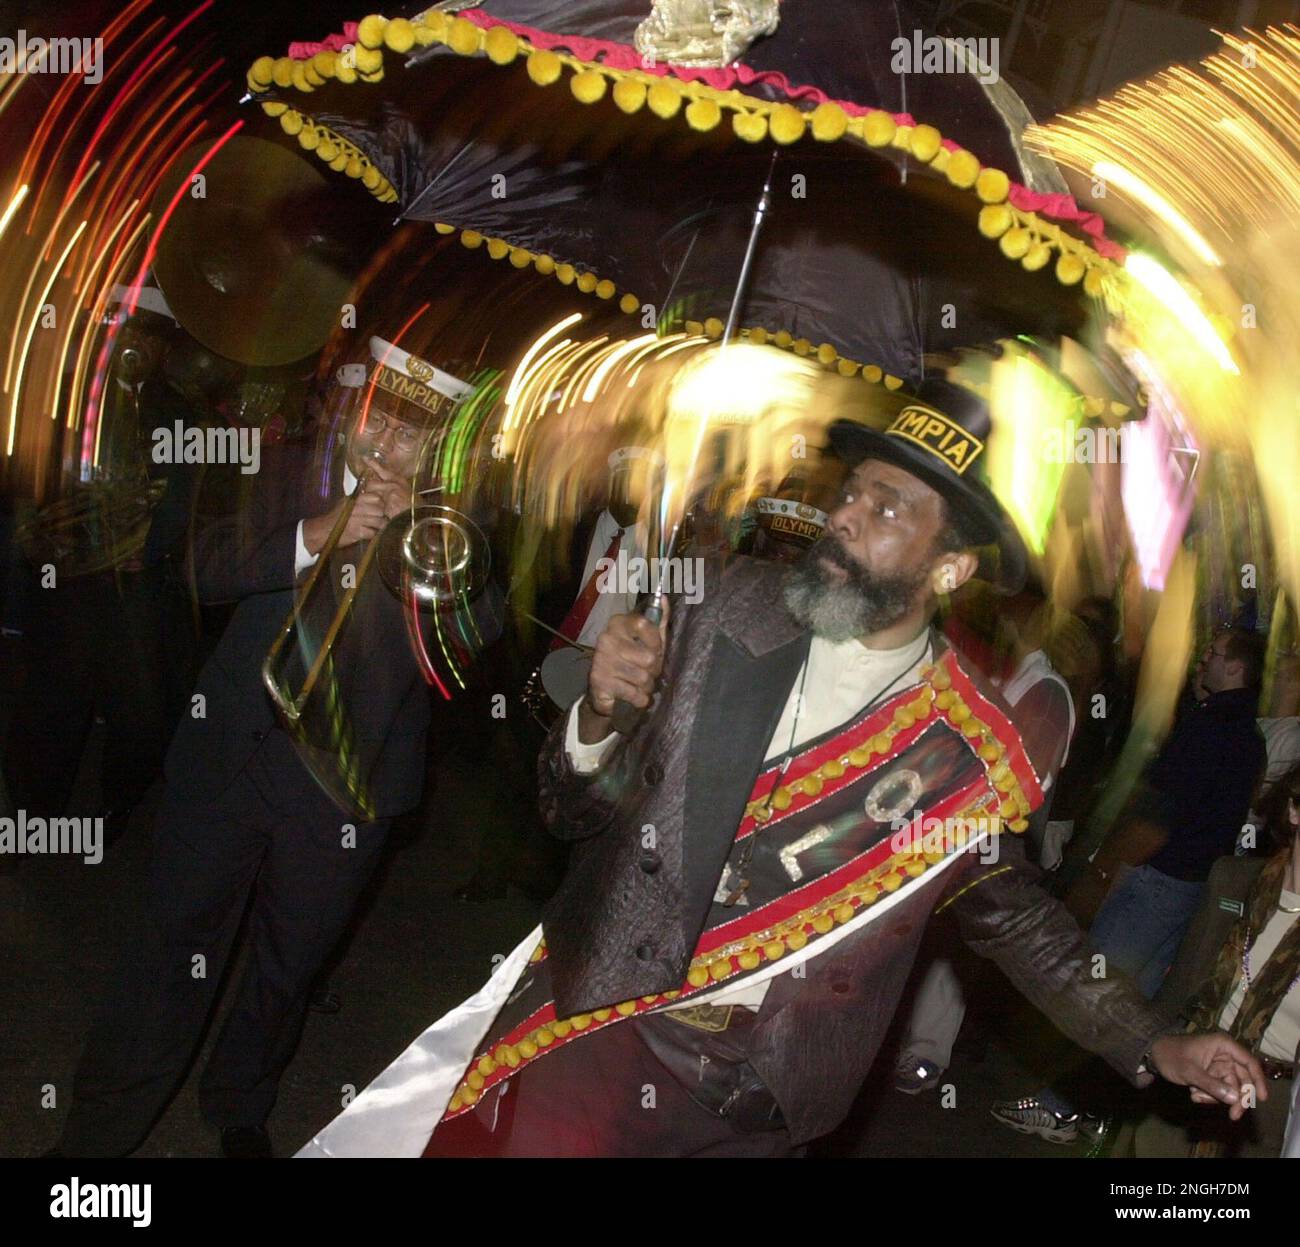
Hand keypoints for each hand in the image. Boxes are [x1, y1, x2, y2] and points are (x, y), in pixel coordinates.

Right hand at [301, 465, 413, 553]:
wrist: (323, 530)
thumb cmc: (336, 517)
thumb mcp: (346, 502)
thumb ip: (360, 498)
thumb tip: (377, 495)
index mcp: (354, 499)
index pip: (375, 497)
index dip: (381, 503)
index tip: (382, 507)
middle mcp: (356, 508)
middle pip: (379, 510)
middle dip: (382, 515)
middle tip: (381, 518)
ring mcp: (356, 520)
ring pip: (378, 521)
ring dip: (380, 526)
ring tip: (377, 526)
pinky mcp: (357, 533)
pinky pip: (372, 533)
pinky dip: (373, 534)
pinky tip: (369, 533)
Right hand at [578, 602, 669, 742]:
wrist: (603, 692)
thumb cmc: (631, 662)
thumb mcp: (647, 641)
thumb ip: (658, 620)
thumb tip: (664, 598)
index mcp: (618, 623)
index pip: (644, 625)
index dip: (656, 642)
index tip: (655, 650)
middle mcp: (606, 638)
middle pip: (649, 658)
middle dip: (653, 670)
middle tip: (645, 671)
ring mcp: (602, 660)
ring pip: (643, 678)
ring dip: (646, 686)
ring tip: (638, 684)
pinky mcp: (600, 681)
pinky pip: (634, 693)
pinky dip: (638, 698)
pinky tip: (630, 694)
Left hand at [1151, 1033, 1267, 1120]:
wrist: (1152, 1054)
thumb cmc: (1170, 1055)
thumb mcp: (1190, 1071)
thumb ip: (1212, 1085)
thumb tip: (1236, 1098)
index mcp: (1223, 1045)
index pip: (1249, 1062)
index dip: (1258, 1080)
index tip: (1262, 1099)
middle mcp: (1225, 1054)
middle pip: (1243, 1080)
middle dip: (1237, 1098)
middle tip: (1234, 1115)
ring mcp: (1219, 1065)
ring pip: (1231, 1088)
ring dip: (1216, 1098)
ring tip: (1196, 1095)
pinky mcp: (1213, 1075)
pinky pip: (1220, 1091)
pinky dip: (1209, 1096)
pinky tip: (1193, 1094)